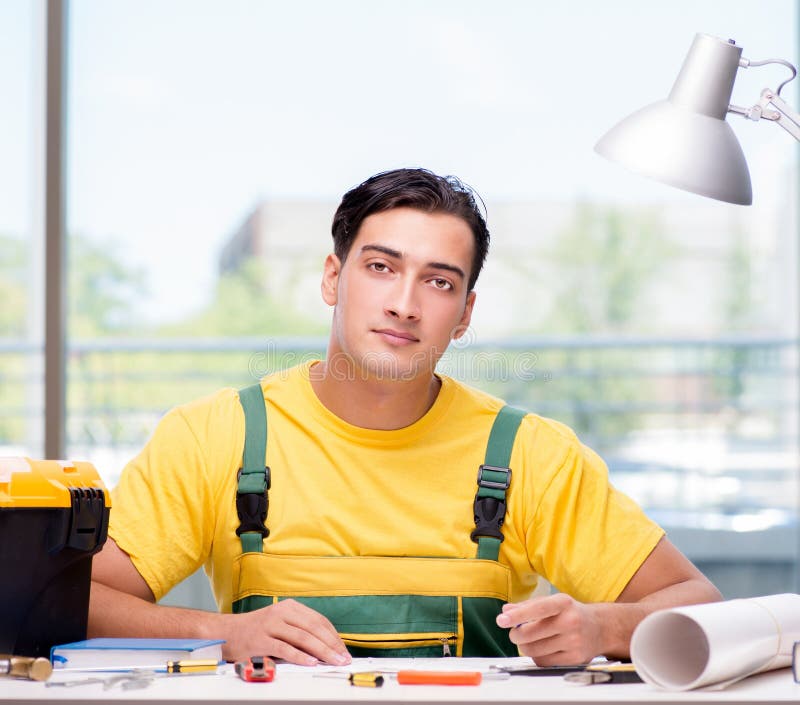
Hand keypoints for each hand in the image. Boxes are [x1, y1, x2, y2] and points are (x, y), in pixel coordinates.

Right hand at [221, 599, 350, 665]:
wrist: (226, 632)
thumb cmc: (256, 630)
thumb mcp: (280, 622)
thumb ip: (299, 630)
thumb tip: (325, 646)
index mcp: (290, 607)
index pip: (318, 620)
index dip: (333, 635)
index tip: (343, 649)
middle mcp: (282, 612)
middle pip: (314, 628)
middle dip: (331, 645)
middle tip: (343, 658)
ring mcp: (271, 625)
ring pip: (303, 637)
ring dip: (321, 651)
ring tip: (332, 661)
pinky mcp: (262, 639)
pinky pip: (285, 648)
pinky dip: (300, 656)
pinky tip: (311, 662)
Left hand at [495, 593, 603, 665]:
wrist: (600, 628)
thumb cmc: (570, 613)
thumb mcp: (552, 602)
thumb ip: (527, 606)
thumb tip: (506, 611)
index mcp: (563, 603)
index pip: (537, 609)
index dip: (517, 615)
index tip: (501, 620)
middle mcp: (570, 621)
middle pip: (530, 634)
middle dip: (516, 635)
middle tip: (515, 633)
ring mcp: (574, 642)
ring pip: (534, 651)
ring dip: (524, 647)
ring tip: (529, 641)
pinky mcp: (575, 659)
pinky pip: (543, 662)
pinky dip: (536, 657)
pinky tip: (542, 649)